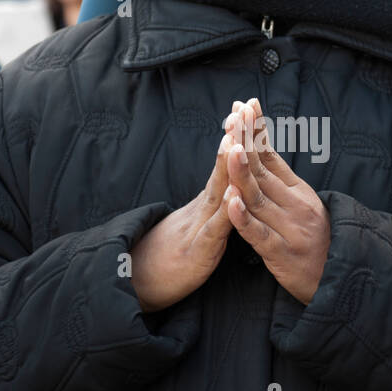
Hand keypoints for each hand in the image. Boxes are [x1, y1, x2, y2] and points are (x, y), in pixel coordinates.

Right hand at [126, 111, 239, 311]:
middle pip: (223, 167)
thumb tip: (231, 178)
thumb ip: (216, 200)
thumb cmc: (176, 253)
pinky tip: (232, 200)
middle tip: (244, 109)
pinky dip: (224, 215)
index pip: (228, 162)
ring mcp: (199, 226)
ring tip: (236, 141)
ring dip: (226, 166)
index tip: (249, 108)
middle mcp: (204, 206)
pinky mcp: (199, 252)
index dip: (240, 136)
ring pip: (217, 192)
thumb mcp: (200, 222)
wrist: (141, 282)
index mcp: (209, 200)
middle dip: (235, 138)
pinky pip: (213, 231)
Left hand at [223, 100, 330, 305]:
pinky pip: (259, 234)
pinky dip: (244, 218)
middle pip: (263, 170)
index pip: (272, 154)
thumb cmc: (316, 240)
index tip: (245, 105)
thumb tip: (260, 145)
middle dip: (246, 141)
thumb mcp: (303, 203)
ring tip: (230, 150)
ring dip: (242, 173)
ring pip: (259, 197)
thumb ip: (280, 178)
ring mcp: (288, 228)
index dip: (256, 130)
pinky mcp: (281, 253)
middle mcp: (294, 205)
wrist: (339, 278)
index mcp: (298, 190)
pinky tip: (232, 203)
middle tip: (233, 116)